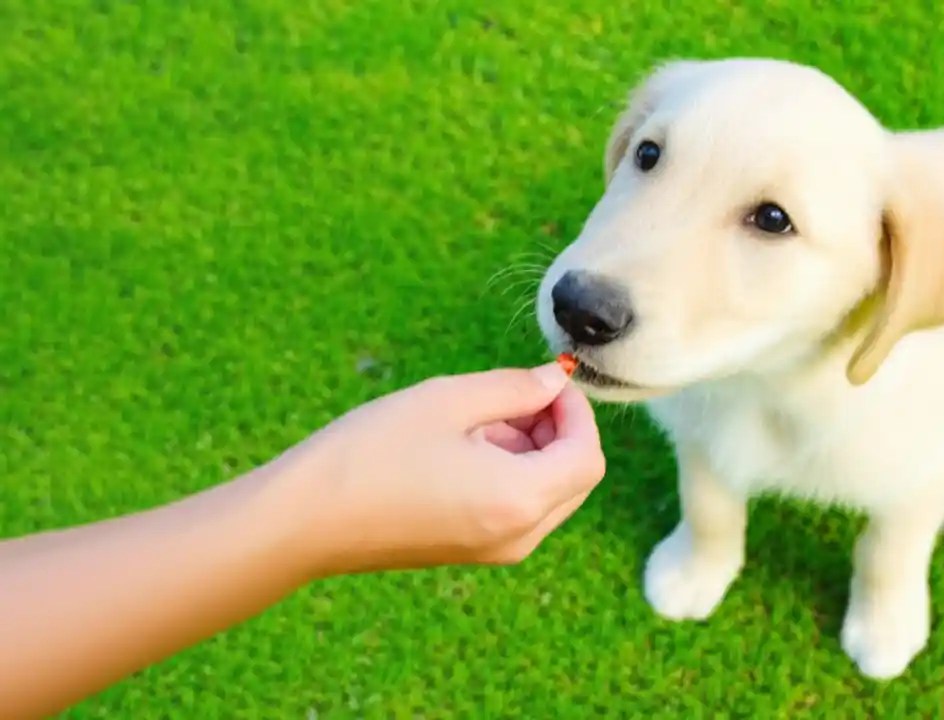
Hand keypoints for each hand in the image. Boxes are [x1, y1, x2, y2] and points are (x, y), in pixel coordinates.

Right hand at [275, 362, 606, 576]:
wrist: (302, 521)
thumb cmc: (371, 452)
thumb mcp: (447, 401)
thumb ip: (515, 388)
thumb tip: (555, 381)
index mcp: (520, 500)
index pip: (587, 455)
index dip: (577, 411)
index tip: (545, 380)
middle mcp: (519, 536)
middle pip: (575, 477)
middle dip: (558, 430)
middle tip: (511, 394)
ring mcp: (496, 551)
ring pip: (548, 492)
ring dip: (533, 449)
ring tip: (475, 418)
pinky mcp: (472, 552)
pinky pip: (518, 508)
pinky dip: (511, 472)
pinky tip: (462, 446)